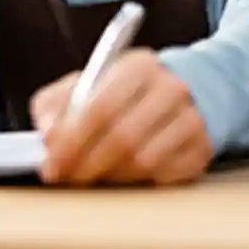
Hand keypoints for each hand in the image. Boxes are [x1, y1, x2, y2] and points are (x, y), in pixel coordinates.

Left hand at [30, 49, 211, 185]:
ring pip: (142, 161)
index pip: (100, 107)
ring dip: (109, 176)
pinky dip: (136, 181)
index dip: (71, 140)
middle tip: (65, 177)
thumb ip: (56, 103)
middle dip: (85, 164)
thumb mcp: (87, 82)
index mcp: (137, 66)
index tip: (51, 163)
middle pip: (121, 138)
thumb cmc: (123, 91)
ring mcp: (190, 119)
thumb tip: (47, 134)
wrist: (182, 90)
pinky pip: (163, 176)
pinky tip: (121, 176)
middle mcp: (170, 89)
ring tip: (90, 176)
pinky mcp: (201, 148)